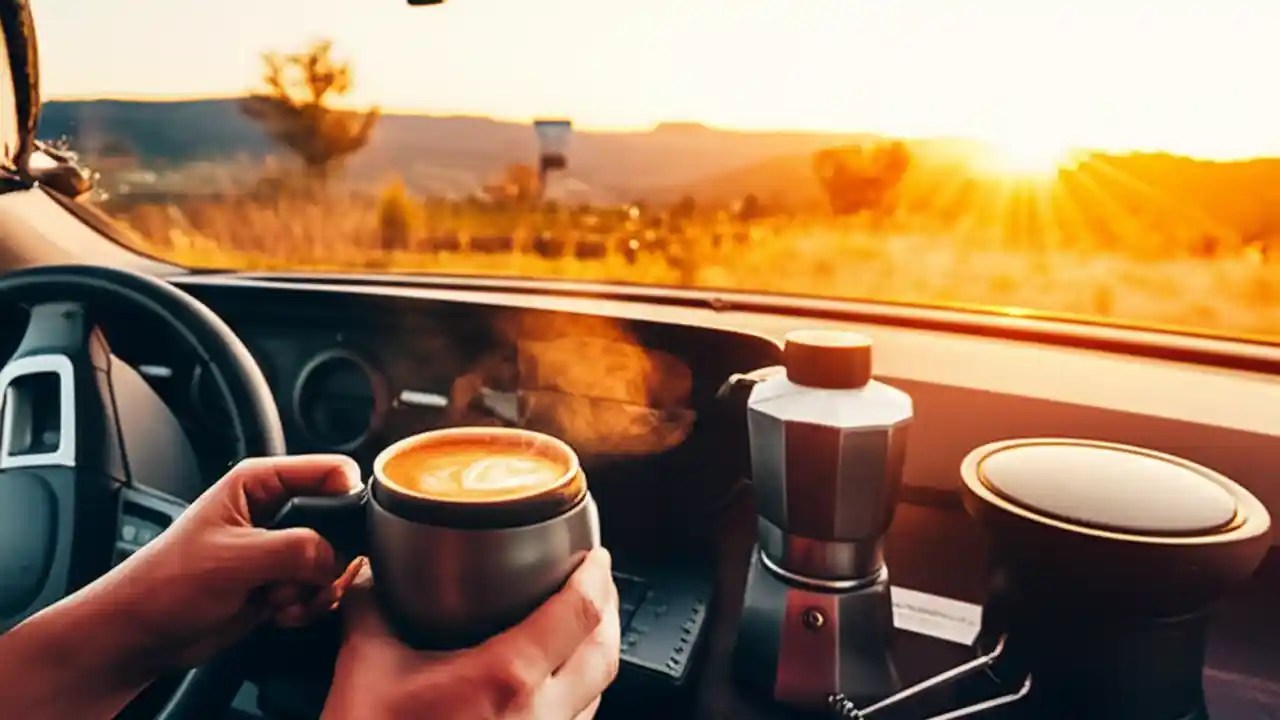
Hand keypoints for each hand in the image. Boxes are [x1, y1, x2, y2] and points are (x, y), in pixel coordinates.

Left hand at [0, 454, 364, 717]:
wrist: (143, 634)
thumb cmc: (166, 583)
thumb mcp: (237, 557)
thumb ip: (298, 548)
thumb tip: (338, 558)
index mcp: (260, 483)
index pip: (330, 472)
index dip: (347, 498)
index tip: (346, 531)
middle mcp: (275, 512)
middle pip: (338, 523)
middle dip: (330, 558)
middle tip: (305, 575)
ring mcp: (278, 550)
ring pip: (333, 562)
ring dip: (316, 588)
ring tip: (280, 598)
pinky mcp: (280, 583)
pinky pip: (319, 590)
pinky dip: (307, 606)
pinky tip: (279, 612)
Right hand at [322, 547, 620, 719]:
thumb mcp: (366, 671)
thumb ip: (371, 613)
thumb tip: (369, 577)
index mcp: (510, 678)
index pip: (580, 612)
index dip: (597, 575)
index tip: (594, 554)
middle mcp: (542, 714)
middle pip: (605, 651)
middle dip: (610, 610)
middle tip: (597, 582)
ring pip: (597, 693)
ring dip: (595, 654)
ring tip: (579, 627)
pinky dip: (577, 694)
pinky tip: (552, 685)